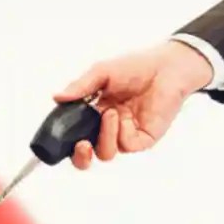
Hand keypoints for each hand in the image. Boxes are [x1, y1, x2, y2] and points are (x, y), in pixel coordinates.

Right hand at [54, 40, 214, 168]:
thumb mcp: (101, 72)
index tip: (58, 138)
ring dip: (104, 136)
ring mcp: (125, 134)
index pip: (74, 135)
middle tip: (81, 145)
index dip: (65, 142)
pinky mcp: (143, 138)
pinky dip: (121, 134)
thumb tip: (56, 97)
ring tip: (110, 113)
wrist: (166, 66)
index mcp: (93, 113)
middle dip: (80, 157)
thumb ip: (80, 86)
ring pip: (106, 153)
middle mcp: (107, 127)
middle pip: (87, 155)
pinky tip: (125, 117)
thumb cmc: (136, 66)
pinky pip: (126, 146)